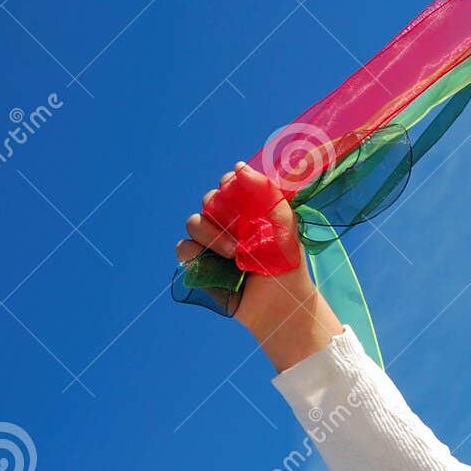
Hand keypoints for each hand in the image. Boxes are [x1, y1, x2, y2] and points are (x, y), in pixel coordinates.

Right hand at [176, 162, 344, 370]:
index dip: (230, 184)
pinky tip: (215, 262)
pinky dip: (194, 252)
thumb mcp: (284, 226)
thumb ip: (266, 194)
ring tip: (234, 255)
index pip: (230, 183)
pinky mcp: (199, 263)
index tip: (237, 190)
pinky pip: (183, 247)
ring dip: (212, 235)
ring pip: (194, 222)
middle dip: (222, 212)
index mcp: (250, 209)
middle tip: (241, 233)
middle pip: (209, 199)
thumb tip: (238, 166)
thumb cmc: (287, 265)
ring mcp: (212, 242)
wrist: (279, 305)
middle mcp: (229, 222)